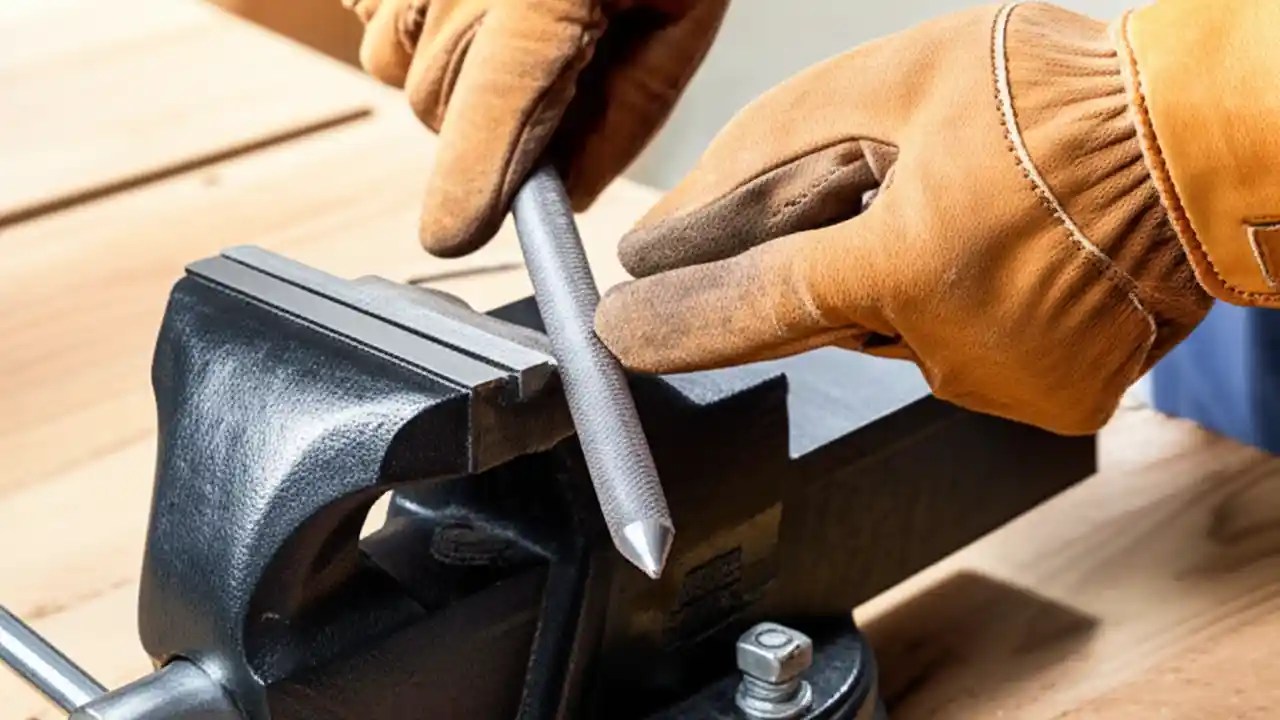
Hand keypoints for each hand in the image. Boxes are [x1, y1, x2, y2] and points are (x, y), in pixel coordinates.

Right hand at [346, 0, 727, 256]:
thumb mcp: (677, 14)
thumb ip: (623, 115)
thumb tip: (567, 195)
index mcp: (544, 0)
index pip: (491, 111)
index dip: (472, 180)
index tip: (457, 231)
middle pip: (438, 106)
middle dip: (488, 118)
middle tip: (549, 65)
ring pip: (398, 66)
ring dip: (448, 64)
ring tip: (514, 8)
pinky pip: (373, 15)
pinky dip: (415, 18)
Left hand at [595, 2, 1212, 434]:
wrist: (1201, 148)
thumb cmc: (1059, 98)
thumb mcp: (897, 83)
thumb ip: (769, 159)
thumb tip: (669, 238)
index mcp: (917, 265)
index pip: (760, 308)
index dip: (681, 323)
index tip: (617, 336)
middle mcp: (957, 347)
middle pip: (830, 316)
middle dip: (831, 262)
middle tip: (888, 195)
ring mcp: (1006, 385)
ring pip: (894, 340)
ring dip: (899, 283)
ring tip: (971, 214)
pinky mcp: (1049, 405)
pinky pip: (960, 361)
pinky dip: (958, 314)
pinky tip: (1002, 258)